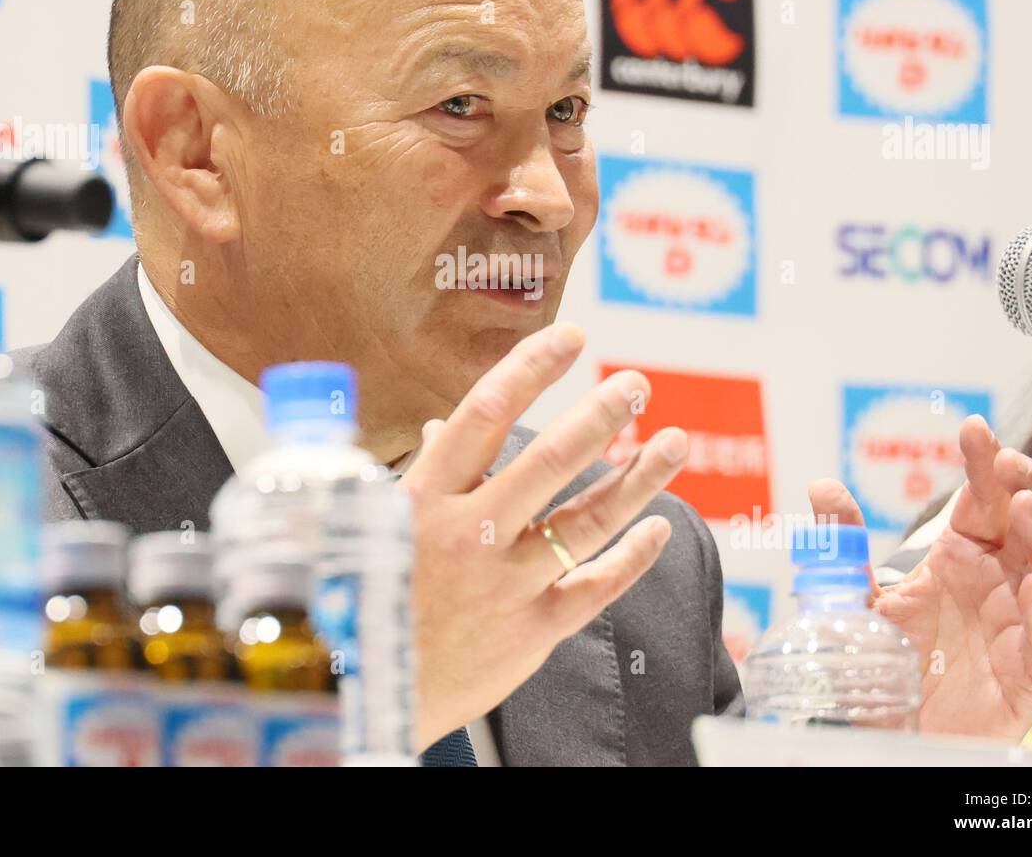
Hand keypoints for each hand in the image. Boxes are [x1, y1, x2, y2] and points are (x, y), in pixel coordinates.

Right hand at [402, 321, 688, 749]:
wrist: (358, 694)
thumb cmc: (361, 599)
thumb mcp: (374, 526)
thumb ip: (421, 474)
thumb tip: (443, 426)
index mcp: (425, 498)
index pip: (485, 413)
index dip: (531, 369)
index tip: (568, 337)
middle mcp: (470, 534)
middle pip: (550, 460)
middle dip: (601, 415)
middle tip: (638, 384)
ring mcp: (505, 584)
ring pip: (587, 521)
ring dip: (638, 479)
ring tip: (673, 443)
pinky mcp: (531, 631)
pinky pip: (594, 588)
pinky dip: (632, 557)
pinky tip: (660, 528)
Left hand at [808, 414, 1031, 741]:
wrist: (890, 729)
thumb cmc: (890, 660)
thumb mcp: (858, 595)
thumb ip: (843, 542)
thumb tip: (822, 486)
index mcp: (965, 556)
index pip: (985, 498)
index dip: (985, 462)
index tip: (973, 429)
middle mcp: (1000, 583)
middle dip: (1027, 485)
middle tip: (1004, 462)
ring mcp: (1020, 626)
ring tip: (1022, 506)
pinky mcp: (1029, 675)